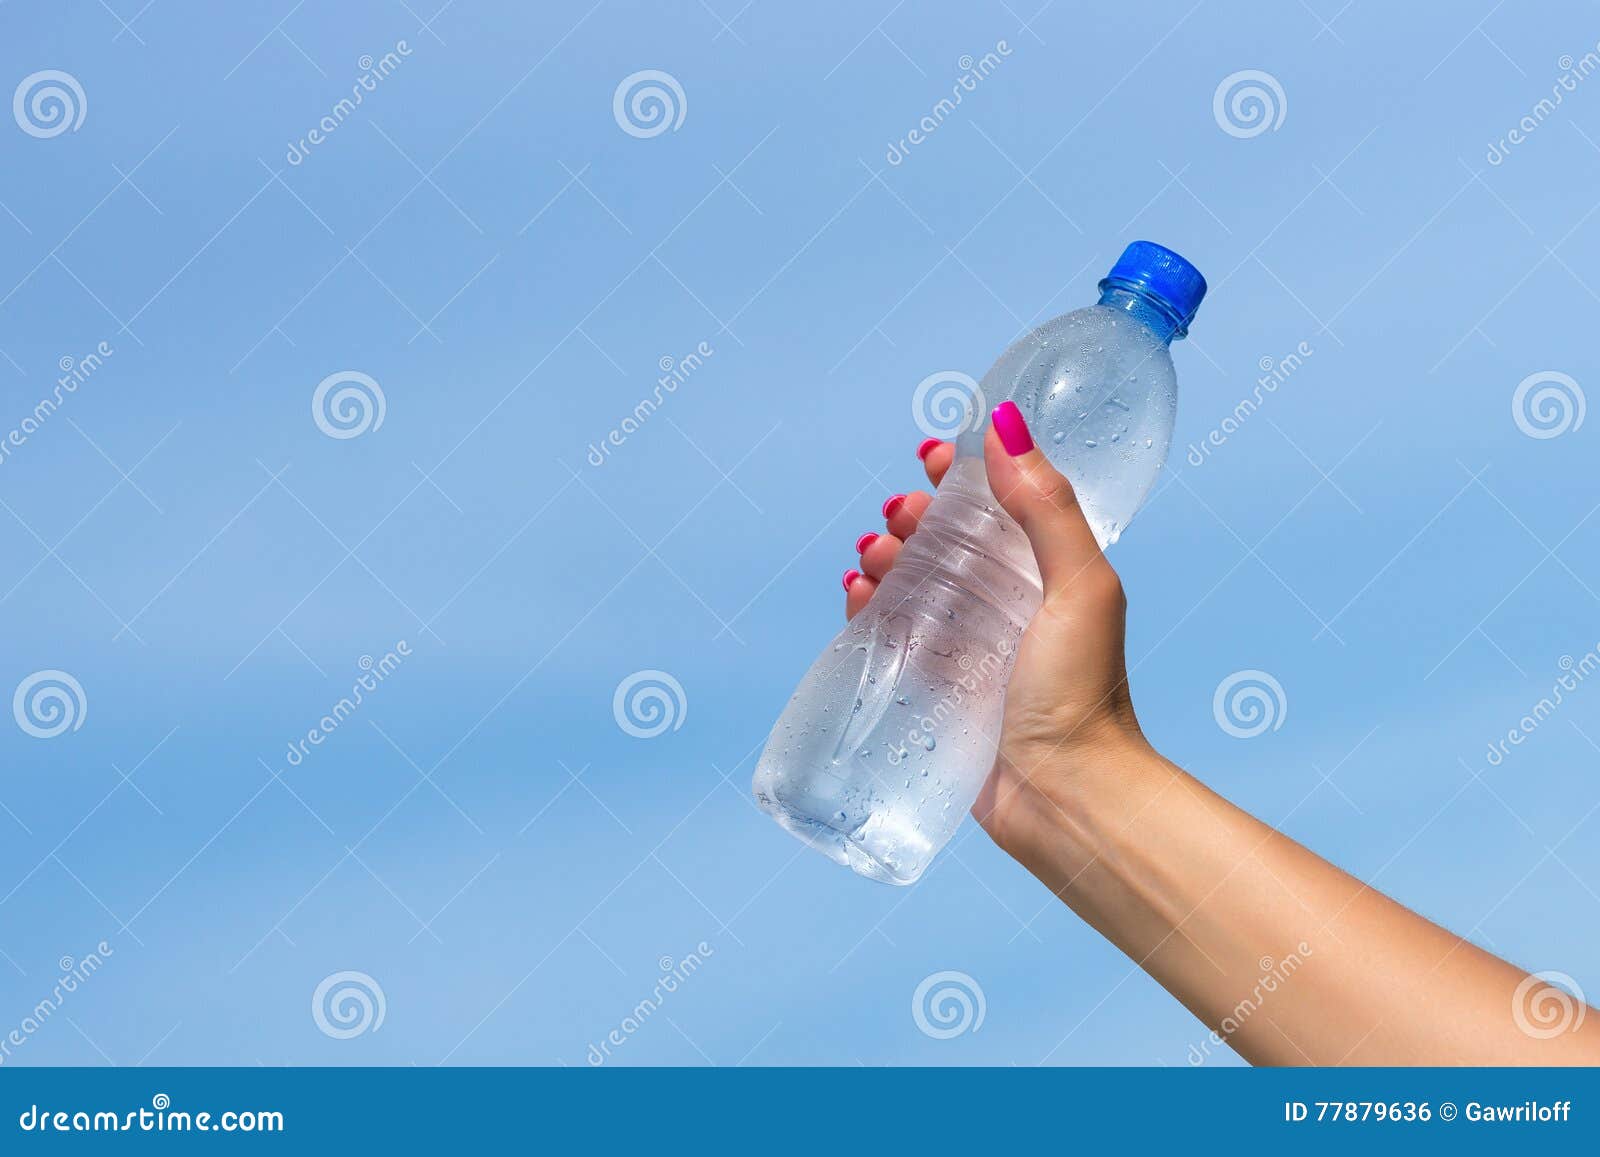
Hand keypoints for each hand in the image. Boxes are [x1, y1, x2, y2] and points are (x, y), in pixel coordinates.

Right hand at [843, 404, 1152, 851]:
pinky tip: (855, 596)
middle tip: (898, 516)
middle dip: (915, 518)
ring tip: (871, 557)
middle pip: (949, 544)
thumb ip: (1047, 507)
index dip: (965, 474)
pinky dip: (869, 611)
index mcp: (1050, 577)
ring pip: (915, 587)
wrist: (1069, 798)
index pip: (1002, 507)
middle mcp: (1012, 609)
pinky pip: (894, 640)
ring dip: (886, 558)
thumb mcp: (1079, 585)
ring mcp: (973, 653)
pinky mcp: (939, 694)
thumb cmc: (1084, 694)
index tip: (933, 455)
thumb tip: (1004, 424)